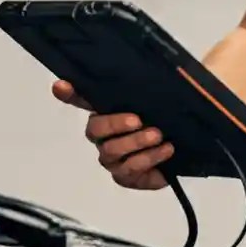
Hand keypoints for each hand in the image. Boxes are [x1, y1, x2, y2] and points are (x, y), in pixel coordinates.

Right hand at [52, 80, 172, 190]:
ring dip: (136, 142)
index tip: (60, 86)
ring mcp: (111, 158)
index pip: (82, 100)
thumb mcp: (164, 102)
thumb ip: (156, 89)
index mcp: (107, 112)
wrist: (185, 151)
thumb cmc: (167, 122)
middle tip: (138, 120)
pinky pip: (129, 169)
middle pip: (94, 128)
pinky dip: (149, 157)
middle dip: (115, 124)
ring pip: (111, 150)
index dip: (70, 94)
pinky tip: (166, 149)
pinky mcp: (123, 176)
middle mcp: (103, 135)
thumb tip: (163, 70)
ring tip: (158, 135)